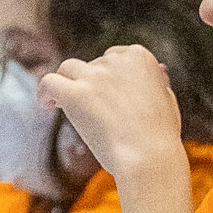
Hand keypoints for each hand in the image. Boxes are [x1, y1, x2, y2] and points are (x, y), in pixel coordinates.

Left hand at [38, 46, 183, 180]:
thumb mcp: (168, 101)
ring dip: (66, 82)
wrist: (149, 157)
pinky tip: (47, 106)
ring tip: (60, 103)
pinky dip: (45, 93)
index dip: (107, 74)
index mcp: (140, 57)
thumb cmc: (161, 136)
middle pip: (92, 64)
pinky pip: (49, 82)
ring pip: (67, 68)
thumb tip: (160, 70)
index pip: (114, 55)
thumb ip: (158, 83)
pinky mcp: (75, 94)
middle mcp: (116, 61)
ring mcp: (95, 76)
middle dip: (89, 82)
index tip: (103, 91)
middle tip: (88, 108)